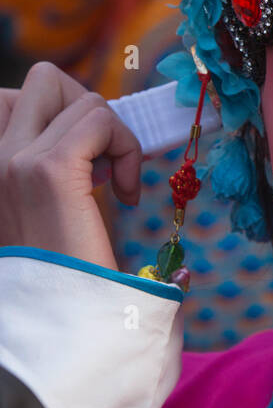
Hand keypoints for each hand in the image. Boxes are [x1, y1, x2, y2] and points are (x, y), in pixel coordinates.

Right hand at [0, 62, 141, 269]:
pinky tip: (124, 193)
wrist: (65, 326)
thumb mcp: (46, 208)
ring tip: (113, 184)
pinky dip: (126, 147)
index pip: (9, 98)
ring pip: (82, 97)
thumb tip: (88, 119)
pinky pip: (100, 119)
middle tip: (101, 162)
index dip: (61, 116)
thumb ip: (51, 163)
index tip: (86, 161)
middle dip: (87, 110)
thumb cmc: (68, 276)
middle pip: (44, 80)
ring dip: (114, 134)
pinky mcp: (48, 172)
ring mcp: (14, 162)